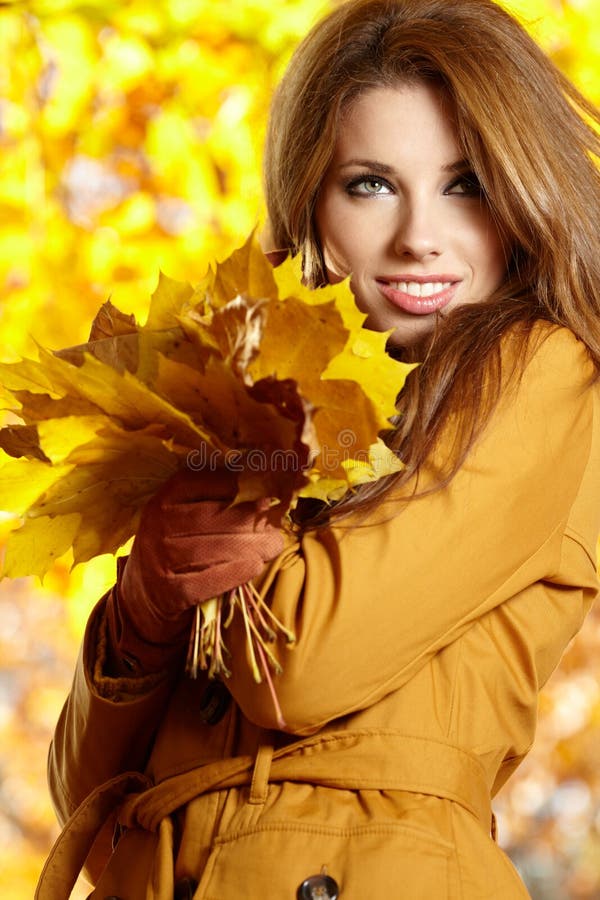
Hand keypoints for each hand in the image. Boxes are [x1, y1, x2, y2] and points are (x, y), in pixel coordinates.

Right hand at [108, 469, 283, 670]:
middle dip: (252, 520)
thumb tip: (265, 495)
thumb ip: (215, 504)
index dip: (235, 484)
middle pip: (214, 516)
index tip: (262, 491)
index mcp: (161, 500)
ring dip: (252, 546)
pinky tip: (256, 565)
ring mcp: (160, 560)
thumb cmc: (176, 551)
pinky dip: (237, 572)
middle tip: (275, 526)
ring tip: (273, 545)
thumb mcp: (182, 520)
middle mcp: (156, 526)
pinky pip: (210, 580)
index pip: (200, 482)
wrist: (144, 601)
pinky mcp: (169, 592)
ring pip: (216, 548)